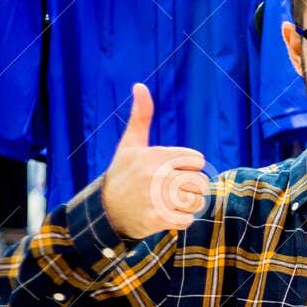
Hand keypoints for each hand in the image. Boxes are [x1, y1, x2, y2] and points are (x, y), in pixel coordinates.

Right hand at [100, 83, 209, 240]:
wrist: (105, 210)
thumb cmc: (123, 173)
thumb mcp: (131, 143)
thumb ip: (141, 116)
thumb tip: (140, 85)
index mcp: (155, 154)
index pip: (198, 161)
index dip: (188, 168)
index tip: (171, 171)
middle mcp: (156, 174)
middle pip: (201, 183)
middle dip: (191, 189)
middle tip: (172, 191)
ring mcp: (155, 197)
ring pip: (197, 202)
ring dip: (187, 206)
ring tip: (169, 203)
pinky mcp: (156, 218)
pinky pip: (187, 220)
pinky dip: (180, 220)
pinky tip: (165, 215)